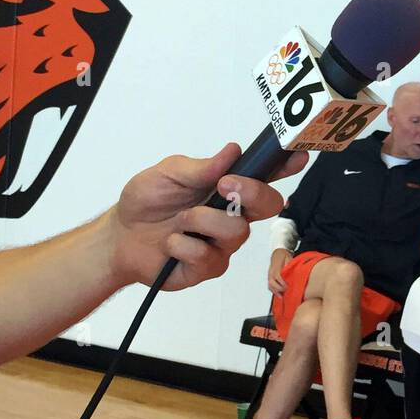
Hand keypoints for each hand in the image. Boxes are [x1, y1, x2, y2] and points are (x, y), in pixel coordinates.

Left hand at [108, 143, 306, 290]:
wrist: (121, 237)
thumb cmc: (147, 201)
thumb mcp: (169, 174)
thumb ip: (202, 167)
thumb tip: (232, 150)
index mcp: (230, 187)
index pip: (266, 176)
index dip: (286, 167)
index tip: (297, 157)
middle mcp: (234, 215)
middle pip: (269, 205)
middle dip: (252, 193)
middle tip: (224, 186)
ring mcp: (224, 244)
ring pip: (237, 232)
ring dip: (203, 221)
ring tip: (180, 221)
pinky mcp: (209, 268)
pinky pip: (209, 257)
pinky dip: (184, 246)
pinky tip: (171, 244)